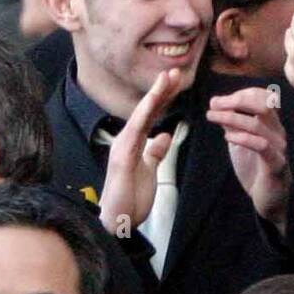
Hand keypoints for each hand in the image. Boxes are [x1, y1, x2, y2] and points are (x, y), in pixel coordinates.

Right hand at [98, 69, 185, 235]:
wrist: (117, 223)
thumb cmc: (131, 198)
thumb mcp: (150, 170)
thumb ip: (154, 152)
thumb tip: (164, 135)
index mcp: (134, 142)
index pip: (151, 115)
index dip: (163, 97)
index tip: (176, 80)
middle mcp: (127, 140)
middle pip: (147, 110)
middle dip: (162, 90)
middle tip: (175, 70)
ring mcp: (123, 148)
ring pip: (140, 116)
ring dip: (154, 96)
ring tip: (166, 78)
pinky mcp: (121, 159)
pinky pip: (134, 134)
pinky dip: (143, 117)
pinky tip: (151, 103)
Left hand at [206, 87, 291, 233]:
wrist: (268, 199)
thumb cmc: (254, 168)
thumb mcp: (240, 141)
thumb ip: (233, 123)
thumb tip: (216, 104)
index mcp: (271, 124)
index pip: (263, 97)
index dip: (241, 94)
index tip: (218, 101)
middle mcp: (278, 131)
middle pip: (264, 104)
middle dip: (237, 100)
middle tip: (214, 104)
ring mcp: (279, 147)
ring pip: (257, 124)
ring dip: (231, 118)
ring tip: (212, 116)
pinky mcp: (276, 164)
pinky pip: (261, 146)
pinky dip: (243, 138)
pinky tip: (227, 137)